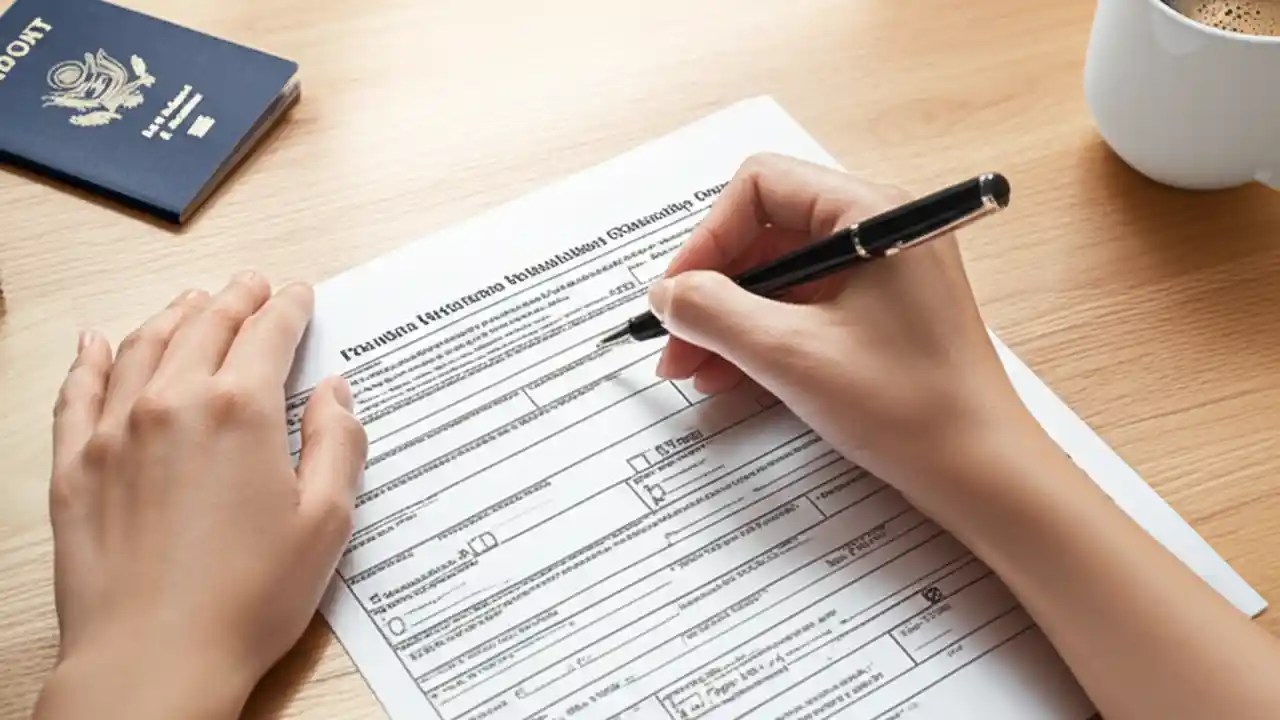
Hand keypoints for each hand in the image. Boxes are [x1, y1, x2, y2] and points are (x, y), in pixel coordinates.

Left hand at [35, 273, 367, 719]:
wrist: (154, 660)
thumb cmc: (247, 599)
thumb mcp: (326, 522)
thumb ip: (337, 444)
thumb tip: (334, 391)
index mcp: (241, 410)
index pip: (268, 334)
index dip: (288, 308)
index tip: (298, 296)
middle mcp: (174, 403)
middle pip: (206, 326)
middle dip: (235, 298)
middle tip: (252, 284)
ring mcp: (115, 431)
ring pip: (143, 346)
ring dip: (174, 315)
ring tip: (192, 301)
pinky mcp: (76, 466)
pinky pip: (78, 392)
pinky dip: (90, 359)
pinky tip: (96, 342)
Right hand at [657, 156, 1279, 719]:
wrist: (983, 474)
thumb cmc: (908, 408)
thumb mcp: (791, 355)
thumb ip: (715, 313)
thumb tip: (666, 292)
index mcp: (871, 213)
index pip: (761, 187)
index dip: (707, 238)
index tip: (676, 294)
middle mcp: (881, 227)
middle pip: (767, 232)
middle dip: (712, 288)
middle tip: (673, 341)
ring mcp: (884, 271)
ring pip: (781, 275)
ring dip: (730, 318)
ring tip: (689, 369)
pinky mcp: (883, 312)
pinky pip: (806, 307)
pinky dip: (764, 335)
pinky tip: (727, 375)